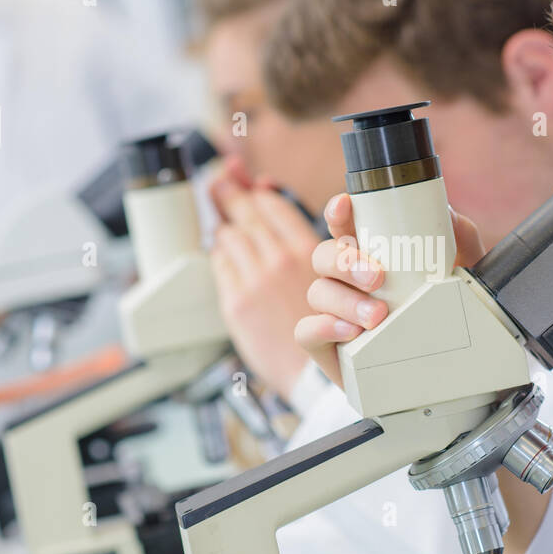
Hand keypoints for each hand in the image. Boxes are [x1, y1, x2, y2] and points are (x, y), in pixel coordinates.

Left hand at [208, 165, 321, 396]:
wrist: (314, 373)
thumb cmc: (331, 324)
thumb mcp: (334, 270)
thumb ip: (304, 228)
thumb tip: (265, 187)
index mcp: (309, 250)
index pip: (272, 205)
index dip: (255, 192)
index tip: (243, 180)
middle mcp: (280, 261)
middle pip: (244, 214)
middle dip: (229, 194)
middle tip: (220, 180)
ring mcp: (255, 281)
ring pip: (227, 236)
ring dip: (226, 228)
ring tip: (226, 224)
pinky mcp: (236, 302)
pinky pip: (218, 264)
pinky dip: (220, 255)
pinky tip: (227, 255)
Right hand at [295, 192, 484, 384]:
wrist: (444, 369)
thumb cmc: (443, 313)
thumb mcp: (461, 271)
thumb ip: (458, 237)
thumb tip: (447, 213)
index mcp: (370, 255)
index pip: (344, 226)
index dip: (338, 212)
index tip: (345, 206)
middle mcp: (346, 280)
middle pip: (324, 255)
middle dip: (345, 262)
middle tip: (377, 277)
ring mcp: (333, 311)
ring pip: (318, 292)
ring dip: (345, 300)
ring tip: (378, 316)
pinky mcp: (326, 345)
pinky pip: (306, 330)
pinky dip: (324, 327)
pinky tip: (350, 332)